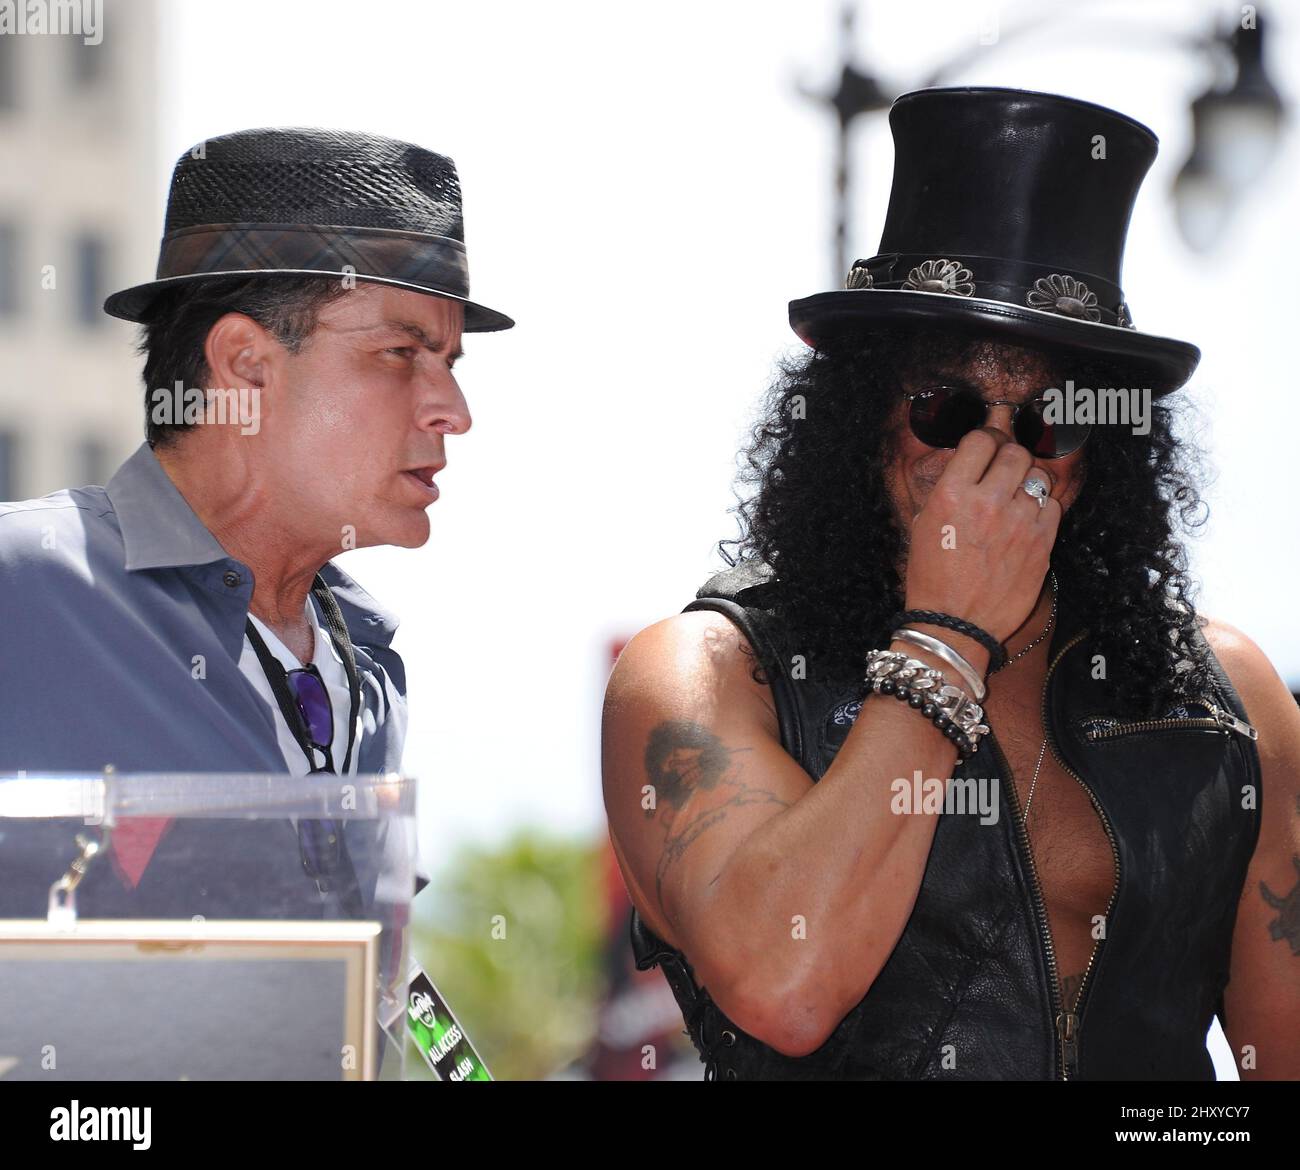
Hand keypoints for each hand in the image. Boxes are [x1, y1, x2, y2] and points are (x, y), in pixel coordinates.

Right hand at [903, 428, 1060, 647]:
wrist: (954, 625)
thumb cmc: (933, 578)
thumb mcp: (924, 525)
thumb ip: (950, 490)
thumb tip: (972, 467)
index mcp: (951, 495)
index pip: (980, 440)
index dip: (985, 441)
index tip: (986, 449)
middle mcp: (987, 503)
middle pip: (1015, 452)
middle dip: (1008, 459)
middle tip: (1003, 474)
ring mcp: (1019, 522)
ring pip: (1039, 476)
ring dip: (1027, 483)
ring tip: (1016, 500)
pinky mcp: (1042, 542)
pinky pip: (1053, 506)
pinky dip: (1041, 509)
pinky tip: (1026, 523)